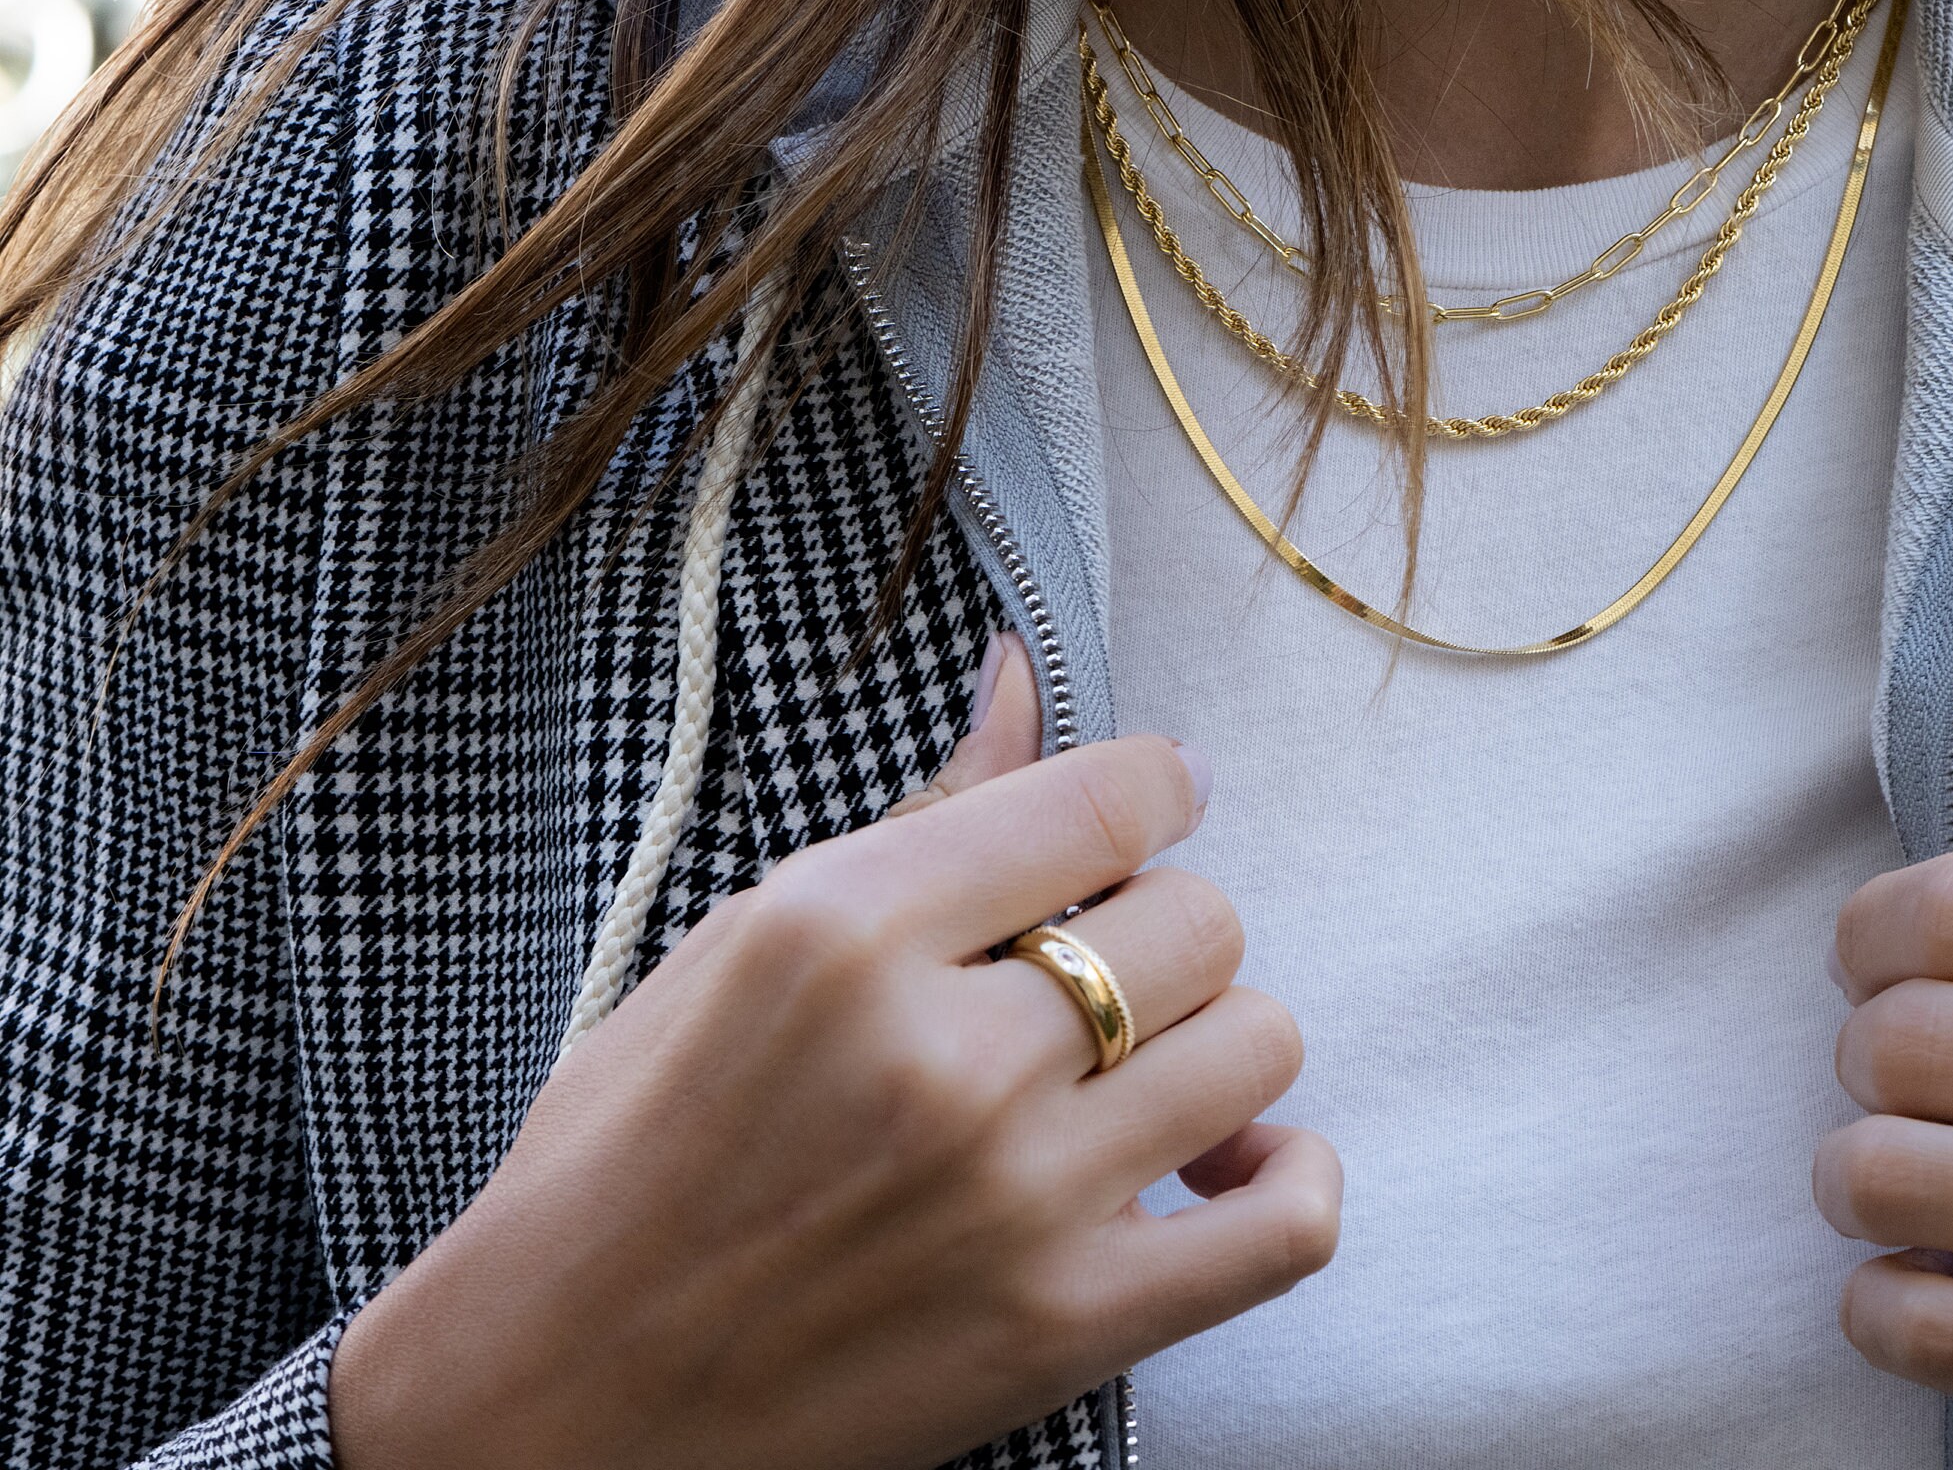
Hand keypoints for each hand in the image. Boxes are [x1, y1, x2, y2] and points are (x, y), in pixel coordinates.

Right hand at [330, 635, 1338, 1469]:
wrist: (542, 1410)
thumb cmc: (616, 1168)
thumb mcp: (727, 953)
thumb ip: (914, 819)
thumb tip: (1026, 677)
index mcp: (842, 931)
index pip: (1110, 795)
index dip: (1151, 791)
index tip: (1141, 815)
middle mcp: (944, 1056)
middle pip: (1199, 919)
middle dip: (1157, 931)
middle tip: (1087, 977)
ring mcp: (1018, 1196)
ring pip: (1256, 1042)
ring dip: (1211, 1045)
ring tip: (1137, 1071)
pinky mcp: (1064, 1325)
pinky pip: (1287, 1223)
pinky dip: (1288, 1181)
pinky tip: (1225, 1165)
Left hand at [1815, 748, 1952, 1469]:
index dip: (1873, 933)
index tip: (1875, 962)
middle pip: (1908, 1036)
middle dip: (1861, 1059)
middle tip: (1893, 1078)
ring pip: (1891, 1176)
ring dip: (1855, 1180)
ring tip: (1890, 1178)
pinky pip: (1930, 1328)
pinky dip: (1886, 1308)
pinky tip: (1922, 1284)